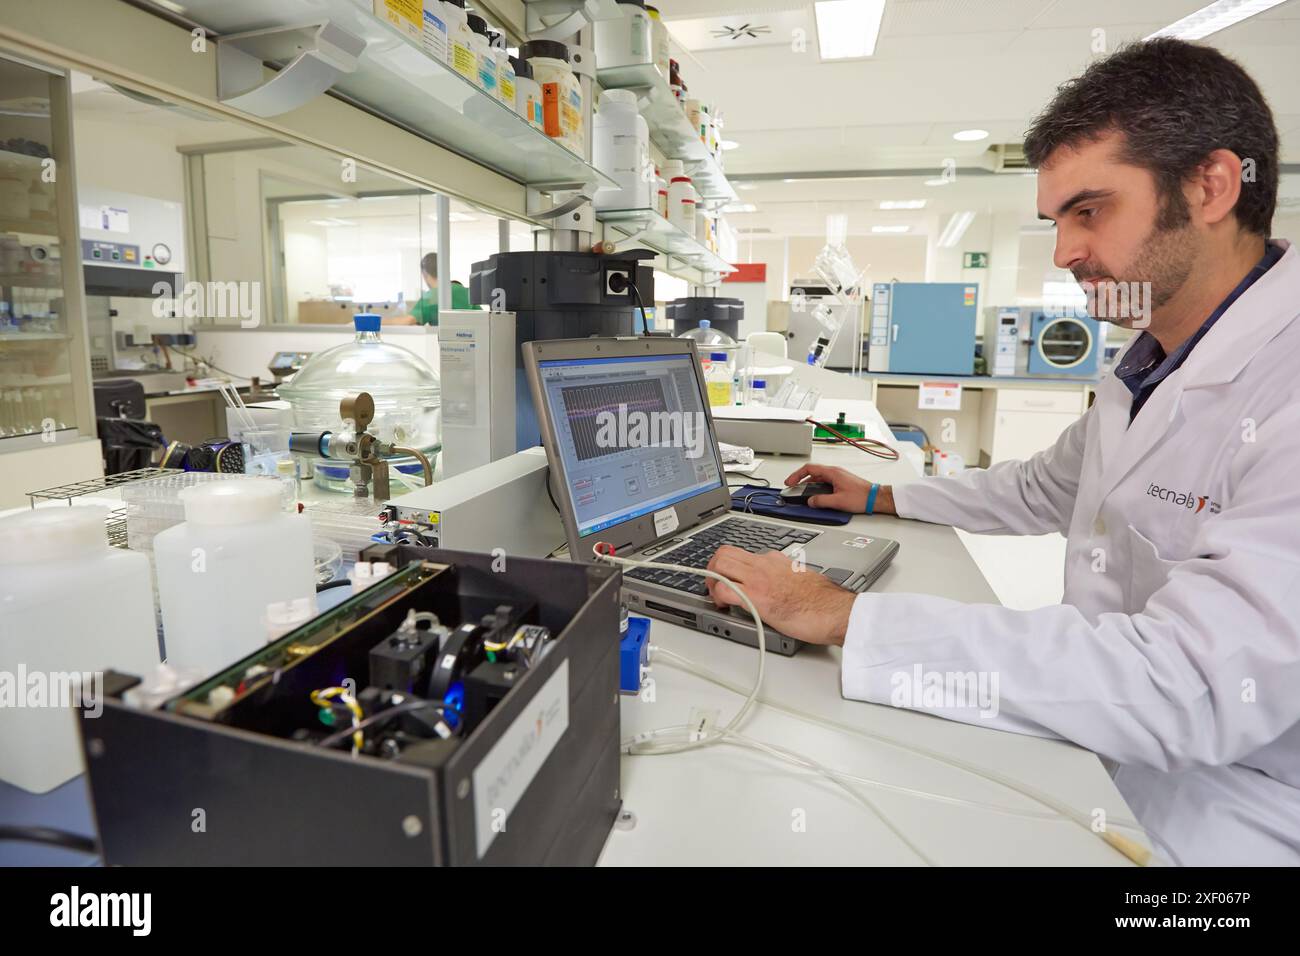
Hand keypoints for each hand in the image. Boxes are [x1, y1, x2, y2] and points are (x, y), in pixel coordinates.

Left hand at [705, 546, 856, 645]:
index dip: (730, 565)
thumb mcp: (803, 578)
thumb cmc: (825, 601)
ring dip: (711, 580)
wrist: (835, 611)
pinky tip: (723, 607)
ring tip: (715, 596)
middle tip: (714, 585)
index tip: (729, 577)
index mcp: (776, 561)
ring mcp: (759, 579)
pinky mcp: (756, 598)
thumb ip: (789, 574)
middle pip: (725, 552)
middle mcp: (765, 565)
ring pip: (720, 564)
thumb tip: (784, 580)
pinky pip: (724, 589)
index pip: (744, 553)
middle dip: (713, 568)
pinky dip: (717, 597)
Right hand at [783, 464, 894, 514]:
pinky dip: (816, 488)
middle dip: (800, 480)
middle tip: (792, 488)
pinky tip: (815, 495)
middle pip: (812, 473)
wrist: (875, 498)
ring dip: (808, 485)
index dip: (797, 475)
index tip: (790, 482)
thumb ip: (821, 501)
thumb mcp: (838, 501)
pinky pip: (824, 483)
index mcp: (832, 473)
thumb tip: (810, 501)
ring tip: (801, 493)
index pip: (809, 469)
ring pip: (818, 478)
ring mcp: (837, 477)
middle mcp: (834, 472)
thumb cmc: (862, 497)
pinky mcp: (840, 482)